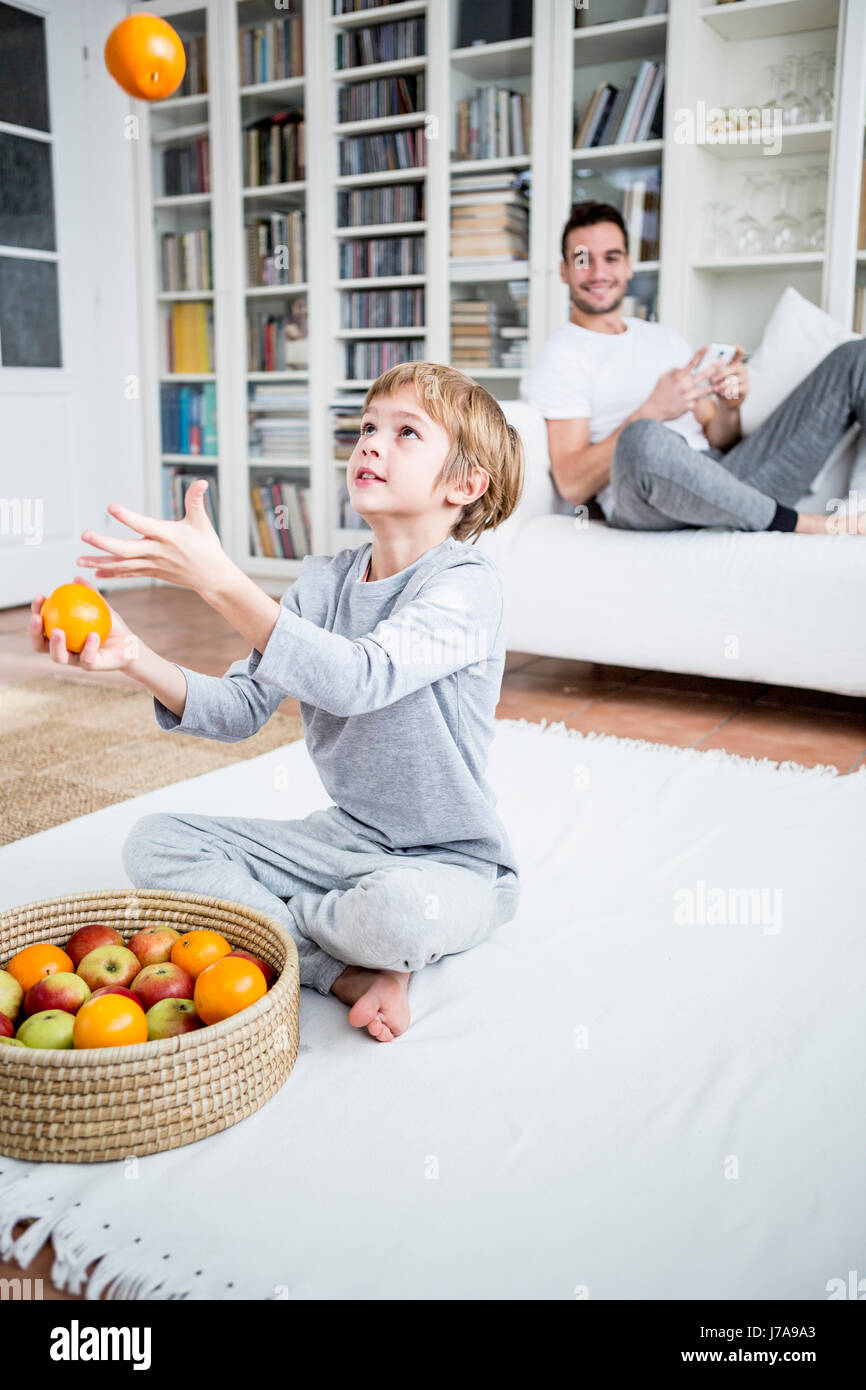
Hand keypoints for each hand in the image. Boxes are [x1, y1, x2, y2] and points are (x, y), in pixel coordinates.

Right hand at [29, 577, 142, 670]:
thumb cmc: (111, 625)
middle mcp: (63, 648)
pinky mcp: (90, 666)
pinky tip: (92, 634)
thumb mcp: (101, 606)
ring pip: (58, 657)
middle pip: (39, 644)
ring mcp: (75, 659)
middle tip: (37, 618)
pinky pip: (87, 657)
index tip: (40, 596)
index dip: (36, 611)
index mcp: (61, 634)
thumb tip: (76, 578)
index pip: (42, 625)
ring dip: (55, 644)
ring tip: (58, 631)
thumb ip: (90, 594)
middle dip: (34, 632)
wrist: (129, 644)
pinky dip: (89, 646)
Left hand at [75, 479, 233, 594]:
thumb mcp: (202, 522)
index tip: (111, 507)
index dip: (127, 516)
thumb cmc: (207, 547)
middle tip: (85, 535)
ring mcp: (152, 564)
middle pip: (126, 549)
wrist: (212, 577)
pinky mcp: (150, 572)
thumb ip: (196, 501)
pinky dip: (111, 573)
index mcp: (168, 535)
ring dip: (100, 562)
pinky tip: (94, 571)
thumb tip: (201, 481)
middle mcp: (157, 552)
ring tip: (79, 559)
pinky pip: (127, 573)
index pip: (144, 525)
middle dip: (104, 543)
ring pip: (122, 565)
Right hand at [642, 348, 715, 421]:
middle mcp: (685, 386)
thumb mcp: (663, 378)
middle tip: (724, 363)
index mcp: (678, 377)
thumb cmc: (658, 393)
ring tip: (722, 383)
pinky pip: (698, 401)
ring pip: (706, 389)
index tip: (708, 347)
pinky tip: (700, 399)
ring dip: (715, 386)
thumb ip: (675, 371)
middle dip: (715, 367)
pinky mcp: (690, 406)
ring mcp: (689, 396)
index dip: (700, 354)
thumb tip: (684, 368)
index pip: (692, 363)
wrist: (654, 411)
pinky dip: (699, 399)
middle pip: (704, 375)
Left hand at [708, 345, 748, 407]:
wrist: (726, 400)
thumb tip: (703, 366)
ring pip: (736, 379)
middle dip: (722, 373)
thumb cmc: (719, 385)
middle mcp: (742, 368)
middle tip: (712, 379)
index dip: (737, 348)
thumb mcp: (715, 376)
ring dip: (724, 384)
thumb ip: (712, 369)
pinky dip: (729, 391)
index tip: (733, 346)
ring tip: (715, 389)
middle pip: (735, 367)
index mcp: (734, 362)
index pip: (739, 352)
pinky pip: (738, 388)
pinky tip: (723, 393)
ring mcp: (746, 378)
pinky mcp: (747, 388)